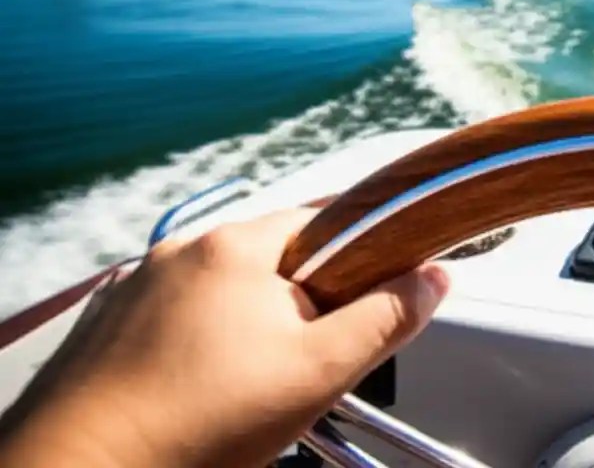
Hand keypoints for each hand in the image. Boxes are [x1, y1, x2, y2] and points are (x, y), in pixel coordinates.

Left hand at [0, 208, 449, 467]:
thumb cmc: (196, 423)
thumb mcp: (317, 371)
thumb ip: (385, 319)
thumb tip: (433, 279)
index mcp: (237, 247)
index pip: (324, 221)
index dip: (361, 254)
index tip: (378, 288)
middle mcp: (182, 252)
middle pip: (272, 260)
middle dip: (303, 302)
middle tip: (310, 359)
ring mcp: (138, 287)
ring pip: (223, 292)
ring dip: (249, 324)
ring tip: (253, 386)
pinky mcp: (109, 326)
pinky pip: (177, 319)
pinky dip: (200, 344)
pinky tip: (206, 391)